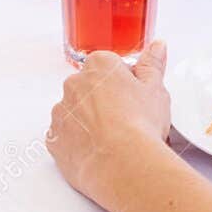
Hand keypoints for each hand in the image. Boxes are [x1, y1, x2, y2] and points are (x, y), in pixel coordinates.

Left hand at [47, 42, 170, 207]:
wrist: (123, 164)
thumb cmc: (140, 125)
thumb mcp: (156, 89)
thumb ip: (152, 64)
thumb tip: (157, 47)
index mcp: (99, 65)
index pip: (108, 66)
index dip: (123, 83)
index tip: (133, 99)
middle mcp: (74, 83)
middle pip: (89, 87)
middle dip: (103, 100)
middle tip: (125, 120)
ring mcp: (61, 111)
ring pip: (74, 111)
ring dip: (87, 121)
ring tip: (111, 139)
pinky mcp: (54, 138)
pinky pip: (63, 136)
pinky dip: (76, 142)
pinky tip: (96, 151)